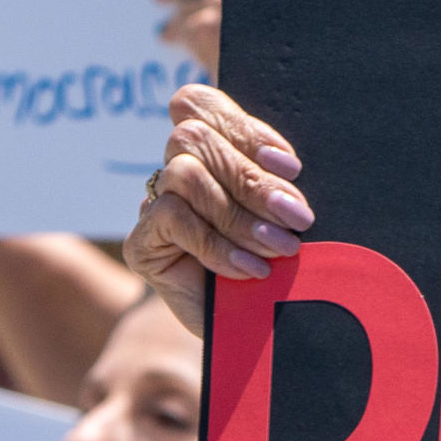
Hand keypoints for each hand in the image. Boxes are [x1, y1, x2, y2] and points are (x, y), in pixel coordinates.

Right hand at [127, 84, 309, 329]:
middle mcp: (177, 170)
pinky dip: (217, 245)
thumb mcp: (286, 219)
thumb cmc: (279, 270)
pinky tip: (250, 271)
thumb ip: (279, 184)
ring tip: (280, 248)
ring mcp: (155, 204)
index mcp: (212, 150)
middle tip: (298, 217)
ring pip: (184, 174)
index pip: (199, 104)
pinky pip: (171, 217)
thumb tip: (293, 169)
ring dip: (239, 214)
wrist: (253, 336)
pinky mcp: (141, 243)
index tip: (291, 166)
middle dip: (253, 179)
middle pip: (194, 138)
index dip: (243, 127)